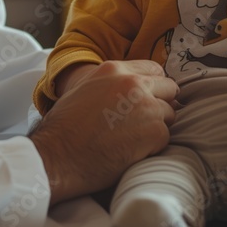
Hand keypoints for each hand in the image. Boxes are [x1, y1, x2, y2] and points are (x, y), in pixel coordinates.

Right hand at [29, 60, 178, 204]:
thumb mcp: (86, 88)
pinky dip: (153, 146)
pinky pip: (165, 137)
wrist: (57, 156)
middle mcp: (134, 84)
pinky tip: (131, 151)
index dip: (153, 87)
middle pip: (169, 89)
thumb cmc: (65, 128)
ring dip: (156, 126)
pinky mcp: (155, 133)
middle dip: (160, 104)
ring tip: (132, 139)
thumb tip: (136, 89)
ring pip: (169, 114)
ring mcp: (147, 107)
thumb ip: (112, 83)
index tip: (147, 99)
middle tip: (143, 122)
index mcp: (115, 69)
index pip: (154, 70)